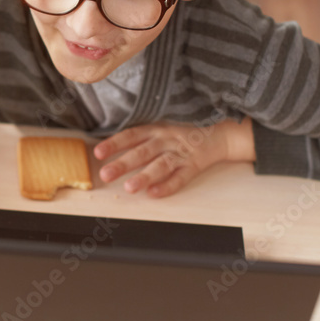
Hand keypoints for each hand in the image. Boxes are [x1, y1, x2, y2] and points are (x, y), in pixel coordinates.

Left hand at [94, 118, 254, 197]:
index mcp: (157, 128)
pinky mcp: (195, 165)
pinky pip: (180, 178)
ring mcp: (181, 152)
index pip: (132, 135)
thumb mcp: (163, 127)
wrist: (221, 133)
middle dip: (123, 164)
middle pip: (142, 152)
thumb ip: (142, 138)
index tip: (98, 153)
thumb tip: (112, 149)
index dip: (114, 144)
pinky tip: (154, 194)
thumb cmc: (185, 131)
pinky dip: (167, 186)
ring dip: (144, 176)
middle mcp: (167, 139)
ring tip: (129, 188)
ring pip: (160, 165)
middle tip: (105, 174)